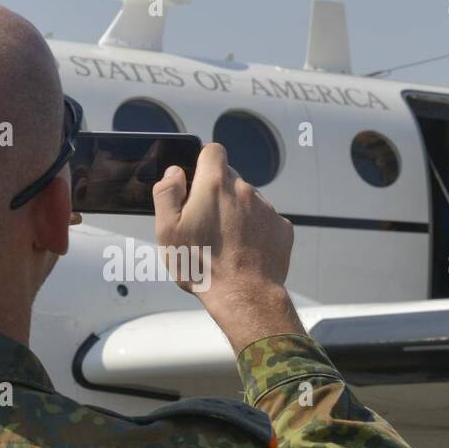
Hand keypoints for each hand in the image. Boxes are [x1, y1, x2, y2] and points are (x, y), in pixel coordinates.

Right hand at [154, 143, 303, 351]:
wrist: (243, 296)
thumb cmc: (201, 266)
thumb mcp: (167, 231)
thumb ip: (167, 194)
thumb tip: (174, 172)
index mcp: (214, 186)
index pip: (212, 151)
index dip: (203, 162)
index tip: (197, 181)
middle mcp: (244, 190)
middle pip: (230, 177)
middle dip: (217, 193)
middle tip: (206, 222)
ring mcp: (266, 208)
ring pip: (248, 199)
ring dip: (236, 212)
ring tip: (225, 242)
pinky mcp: (282, 227)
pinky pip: (265, 219)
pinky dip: (255, 229)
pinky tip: (244, 250)